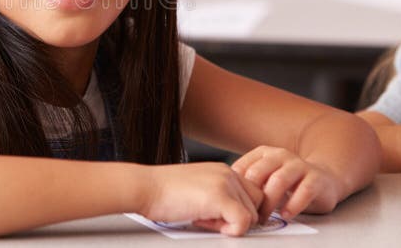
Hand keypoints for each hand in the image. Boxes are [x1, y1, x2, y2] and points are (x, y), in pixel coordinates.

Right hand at [140, 162, 262, 236]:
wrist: (144, 187)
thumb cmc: (163, 191)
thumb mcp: (197, 186)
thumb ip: (218, 193)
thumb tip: (236, 215)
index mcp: (223, 170)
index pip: (252, 193)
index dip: (239, 209)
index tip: (218, 215)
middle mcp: (227, 173)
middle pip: (257, 204)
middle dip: (238, 217)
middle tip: (209, 218)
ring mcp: (225, 183)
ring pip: (251, 215)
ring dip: (230, 224)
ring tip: (202, 217)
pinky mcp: (220, 198)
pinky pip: (243, 223)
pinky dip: (229, 230)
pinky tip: (205, 222)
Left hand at [232, 146, 343, 222]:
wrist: (324, 179)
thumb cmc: (289, 181)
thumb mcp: (266, 177)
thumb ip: (249, 182)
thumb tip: (224, 195)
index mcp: (264, 153)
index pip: (243, 166)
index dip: (236, 187)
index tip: (233, 203)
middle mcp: (280, 155)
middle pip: (258, 173)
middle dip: (251, 196)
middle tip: (248, 214)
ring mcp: (298, 165)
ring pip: (279, 180)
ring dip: (269, 202)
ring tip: (264, 218)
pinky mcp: (315, 178)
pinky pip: (303, 191)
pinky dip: (293, 205)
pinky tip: (286, 215)